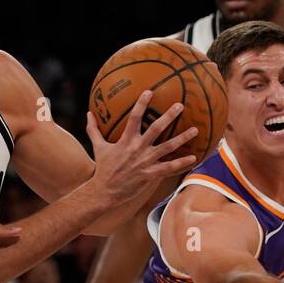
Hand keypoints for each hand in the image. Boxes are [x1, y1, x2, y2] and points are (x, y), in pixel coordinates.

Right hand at [87, 92, 198, 207]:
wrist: (104, 191)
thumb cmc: (103, 168)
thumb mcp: (98, 147)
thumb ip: (93, 129)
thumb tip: (88, 113)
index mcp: (126, 140)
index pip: (135, 117)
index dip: (142, 103)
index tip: (150, 91)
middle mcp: (137, 148)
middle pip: (156, 128)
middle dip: (169, 116)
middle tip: (180, 105)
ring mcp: (145, 161)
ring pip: (168, 147)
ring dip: (182, 138)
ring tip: (195, 129)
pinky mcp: (150, 174)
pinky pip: (169, 167)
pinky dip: (182, 162)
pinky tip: (194, 157)